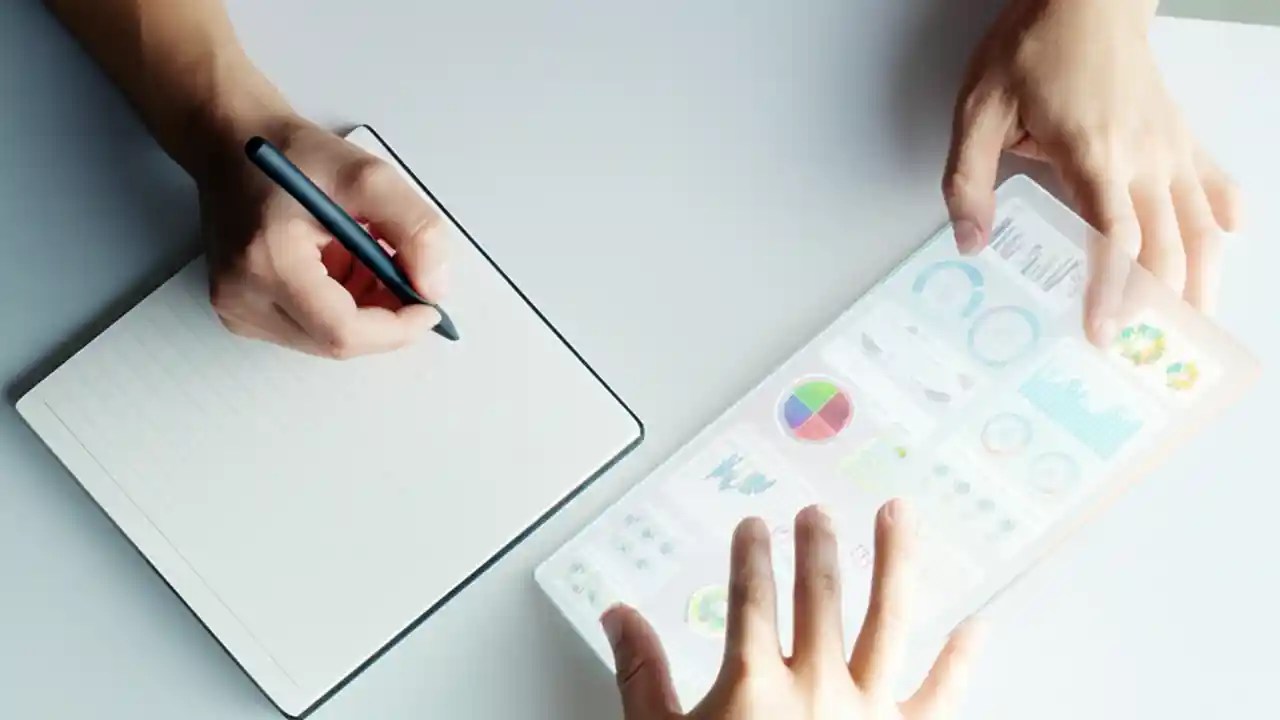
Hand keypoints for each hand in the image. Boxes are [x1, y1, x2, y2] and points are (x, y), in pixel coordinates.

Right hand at [202, 117, 448, 357]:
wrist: (234, 144)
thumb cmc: (294, 155)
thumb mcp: (371, 177)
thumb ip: (416, 230)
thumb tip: (435, 289)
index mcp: (267, 261)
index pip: (342, 331)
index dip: (397, 329)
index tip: (429, 307)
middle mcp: (241, 297)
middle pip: (336, 342)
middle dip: (383, 316)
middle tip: (402, 271)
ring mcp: (235, 309)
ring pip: (326, 340)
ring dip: (363, 310)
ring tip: (366, 257)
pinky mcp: (239, 313)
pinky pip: (308, 330)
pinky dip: (340, 307)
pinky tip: (343, 267)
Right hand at [601, 502, 983, 718]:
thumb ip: (643, 676)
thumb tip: (620, 617)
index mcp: (755, 686)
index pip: (752, 598)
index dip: (751, 556)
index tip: (753, 529)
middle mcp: (816, 689)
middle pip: (821, 595)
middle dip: (818, 546)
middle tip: (817, 514)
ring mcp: (868, 712)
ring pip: (889, 621)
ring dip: (893, 563)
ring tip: (895, 517)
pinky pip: (942, 695)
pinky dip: (961, 660)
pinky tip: (976, 626)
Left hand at [944, 0, 1239, 339]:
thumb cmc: (1034, 47)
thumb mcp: (979, 110)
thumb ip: (968, 181)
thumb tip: (971, 244)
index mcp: (1094, 155)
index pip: (1115, 239)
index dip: (1113, 292)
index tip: (1103, 334)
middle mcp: (1144, 158)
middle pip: (1168, 246)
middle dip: (1158, 304)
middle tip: (1142, 352)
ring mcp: (1170, 148)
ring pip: (1202, 227)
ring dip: (1199, 279)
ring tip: (1190, 322)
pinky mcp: (1181, 138)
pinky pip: (1213, 185)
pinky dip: (1222, 218)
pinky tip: (1228, 241)